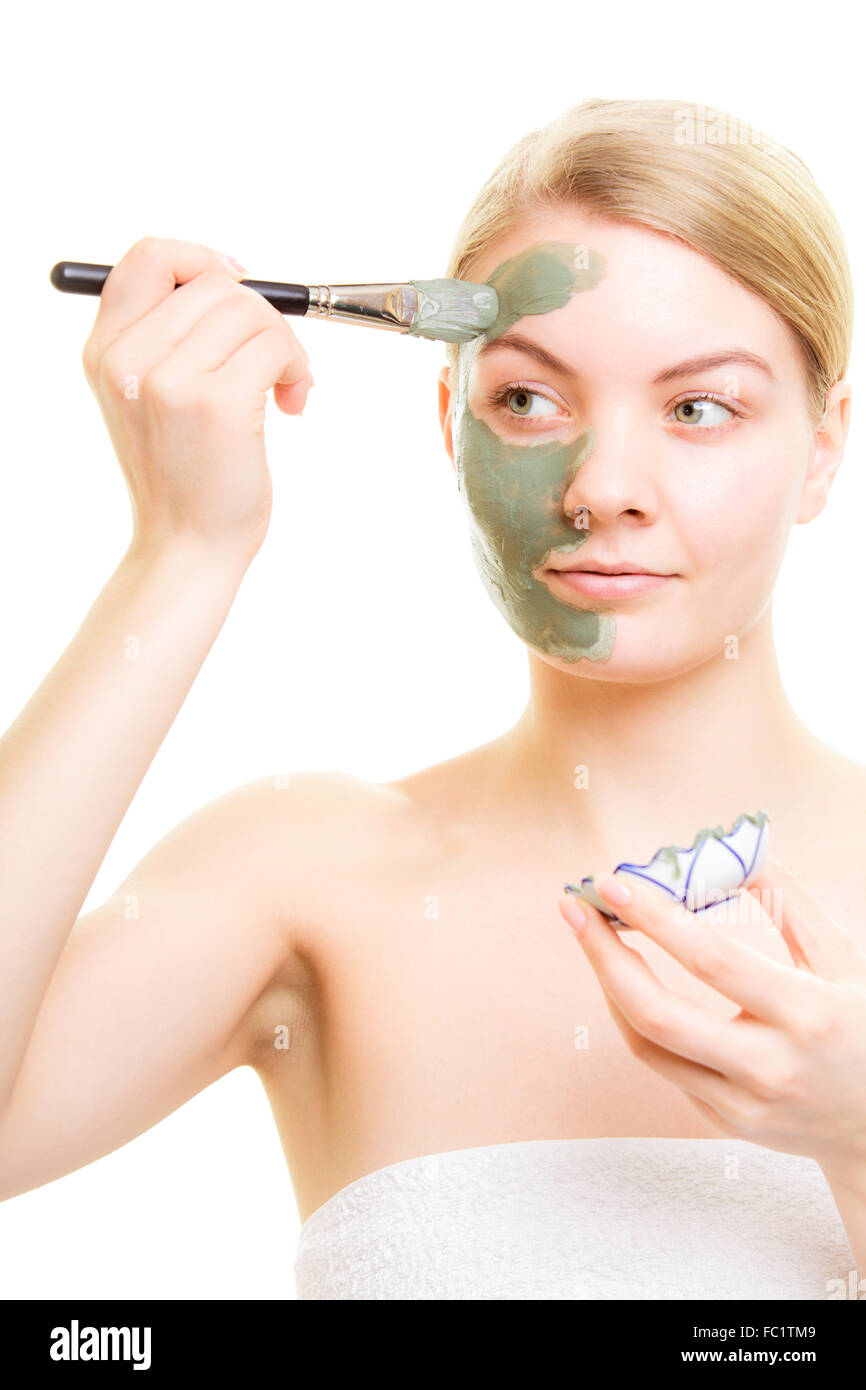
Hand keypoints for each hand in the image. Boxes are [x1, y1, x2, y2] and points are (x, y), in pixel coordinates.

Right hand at [81, 237, 313, 560]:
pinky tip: (292, 403)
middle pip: (215, 283)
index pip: (148, 257)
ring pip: (251, 311)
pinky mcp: (216, 404)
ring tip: (284, 389)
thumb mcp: (149, 399)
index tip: (236, 287)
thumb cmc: (184, 477)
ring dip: (285, 346)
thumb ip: (168, 339)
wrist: (187, 547)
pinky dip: (297, 369)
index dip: (201, 259)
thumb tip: (231, 280)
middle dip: (261, 317)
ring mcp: (169, 381)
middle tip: (273, 364)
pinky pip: (275, 347)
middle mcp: (128, 360)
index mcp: (105, 351)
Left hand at [558, 855, 865, 1182]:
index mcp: (807, 1015)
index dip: (656, 918)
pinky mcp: (723, 1122)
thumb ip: (791, 903)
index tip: (612, 882)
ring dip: (609, 983)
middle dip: (603, 955)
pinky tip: (627, 978)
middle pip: (657, 1015)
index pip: (712, 961)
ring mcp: (742, 1104)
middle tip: (574, 905)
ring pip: (645, 1044)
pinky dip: (636, 1015)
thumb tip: (732, 849)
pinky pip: (663, 1064)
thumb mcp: (846, 959)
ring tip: (594, 934)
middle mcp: (770, 1068)